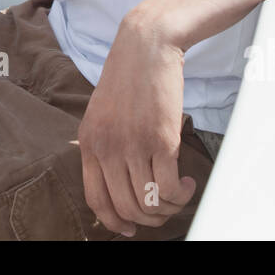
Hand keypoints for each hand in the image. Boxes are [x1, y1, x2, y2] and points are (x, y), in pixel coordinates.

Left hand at [77, 9, 194, 236]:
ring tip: (177, 193)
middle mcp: (107, 148)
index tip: (129, 228)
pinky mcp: (161, 140)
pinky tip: (185, 182)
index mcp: (89, 143)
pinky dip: (179, 194)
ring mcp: (132, 145)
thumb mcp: (102, 113)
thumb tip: (116, 181)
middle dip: (148, 218)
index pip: (96, 200)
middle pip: (126, 207)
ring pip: (148, 202)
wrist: (147, 46)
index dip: (114, 222)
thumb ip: (104, 145)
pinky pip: (167, 188)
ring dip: (167, 207)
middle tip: (162, 208)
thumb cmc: (129, 78)